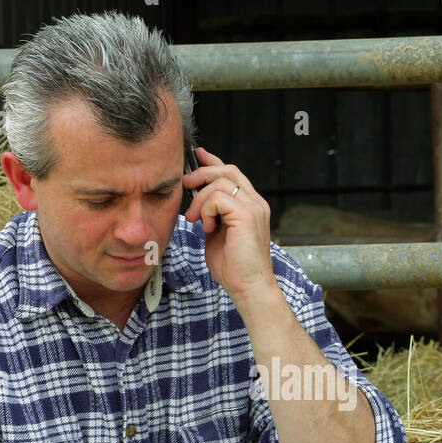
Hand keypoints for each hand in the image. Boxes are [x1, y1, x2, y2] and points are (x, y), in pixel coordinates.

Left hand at [182, 145, 276, 305]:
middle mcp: (256, 203)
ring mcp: (254, 207)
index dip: (213, 162)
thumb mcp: (217, 234)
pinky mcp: (247, 215)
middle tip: (185, 185)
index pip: (232, 174)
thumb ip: (212, 215)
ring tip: (195, 220)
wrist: (248, 287)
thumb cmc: (234, 267)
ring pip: (220, 183)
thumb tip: (198, 201)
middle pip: (227, 171)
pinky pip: (217, 198)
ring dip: (200, 200)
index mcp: (251, 206)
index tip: (198, 155)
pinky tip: (206, 227)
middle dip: (201, 174)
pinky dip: (206, 210)